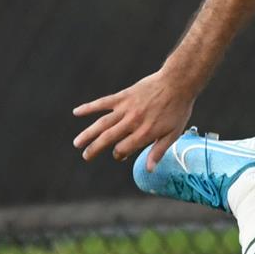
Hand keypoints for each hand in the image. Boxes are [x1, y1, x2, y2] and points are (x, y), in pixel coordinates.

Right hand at [72, 69, 197, 169]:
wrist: (177, 83)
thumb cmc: (178, 110)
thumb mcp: (173, 134)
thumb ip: (158, 152)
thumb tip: (149, 170)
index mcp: (144, 133)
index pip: (123, 149)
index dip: (119, 154)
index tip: (118, 154)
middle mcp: (132, 122)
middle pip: (108, 138)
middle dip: (95, 148)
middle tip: (86, 156)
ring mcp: (126, 108)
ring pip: (102, 123)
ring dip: (88, 133)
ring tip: (77, 143)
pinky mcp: (123, 96)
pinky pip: (102, 103)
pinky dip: (89, 107)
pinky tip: (76, 112)